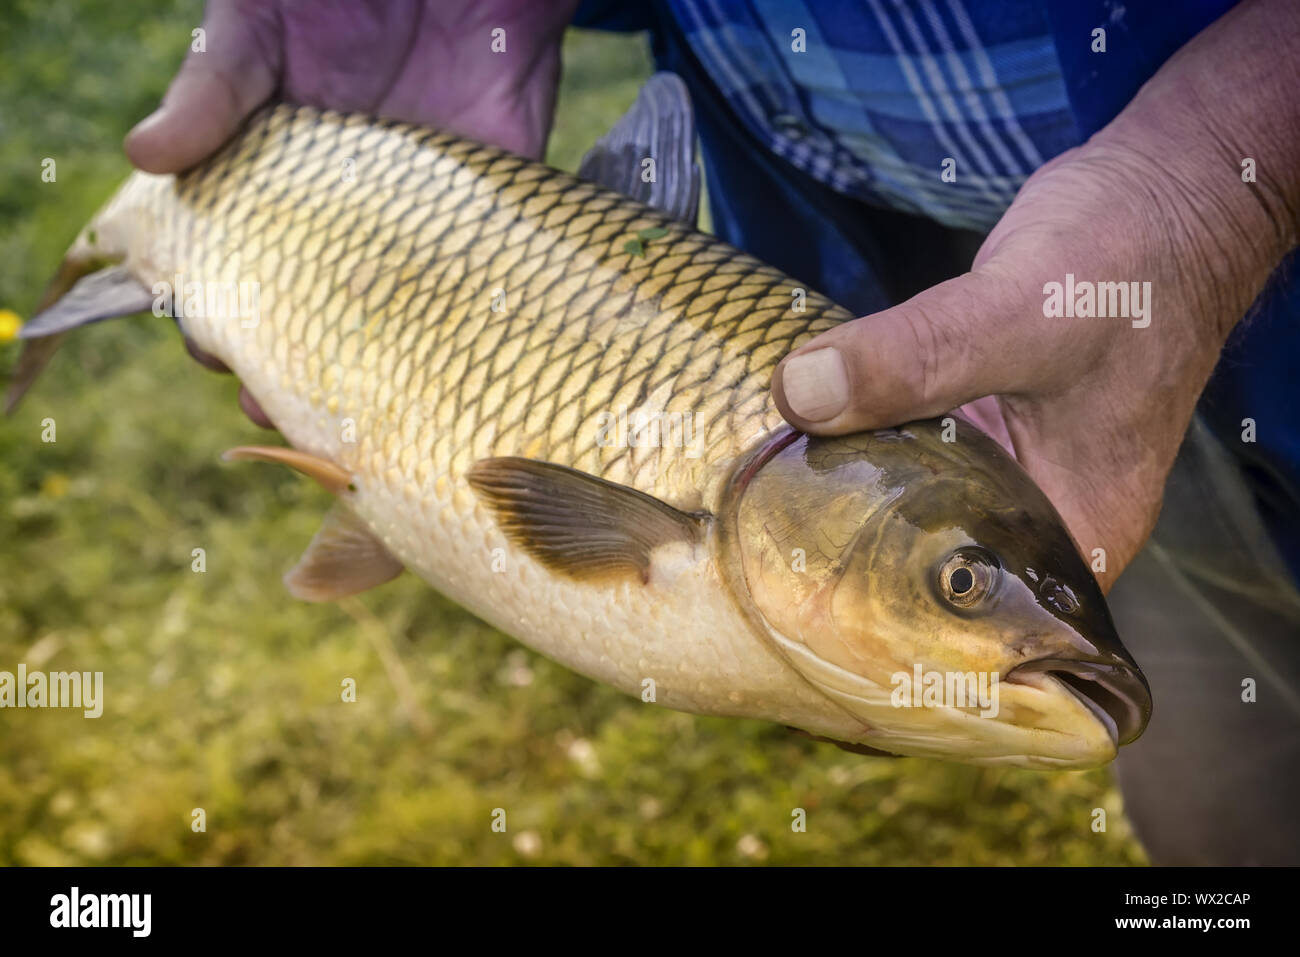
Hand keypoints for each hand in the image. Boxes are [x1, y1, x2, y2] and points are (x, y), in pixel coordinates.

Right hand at [128, 0, 578, 425]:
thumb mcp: (257, 23)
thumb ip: (215, 85)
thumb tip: (144, 156)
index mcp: (284, 176)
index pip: (245, 262)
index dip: (226, 311)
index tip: (216, 348)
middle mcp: (353, 210)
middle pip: (320, 307)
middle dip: (299, 362)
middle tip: (286, 404)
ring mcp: (426, 211)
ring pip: (400, 314)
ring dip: (383, 370)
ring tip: (364, 414)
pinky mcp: (498, 193)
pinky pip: (488, 270)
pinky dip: (476, 321)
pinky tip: (459, 367)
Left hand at [772, 131, 1292, 588]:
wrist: (1166, 194)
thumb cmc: (1130, 261)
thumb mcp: (1018, 314)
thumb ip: (915, 357)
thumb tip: (802, 394)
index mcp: (1078, 531)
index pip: (978, 620)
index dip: (890, 612)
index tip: (802, 580)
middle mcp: (1046, 513)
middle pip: (936, 562)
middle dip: (854, 546)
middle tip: (768, 527)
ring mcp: (1016, 466)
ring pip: (917, 500)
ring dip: (853, 483)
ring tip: (770, 484)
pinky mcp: (987, 419)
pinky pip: (916, 444)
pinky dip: (871, 433)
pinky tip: (813, 423)